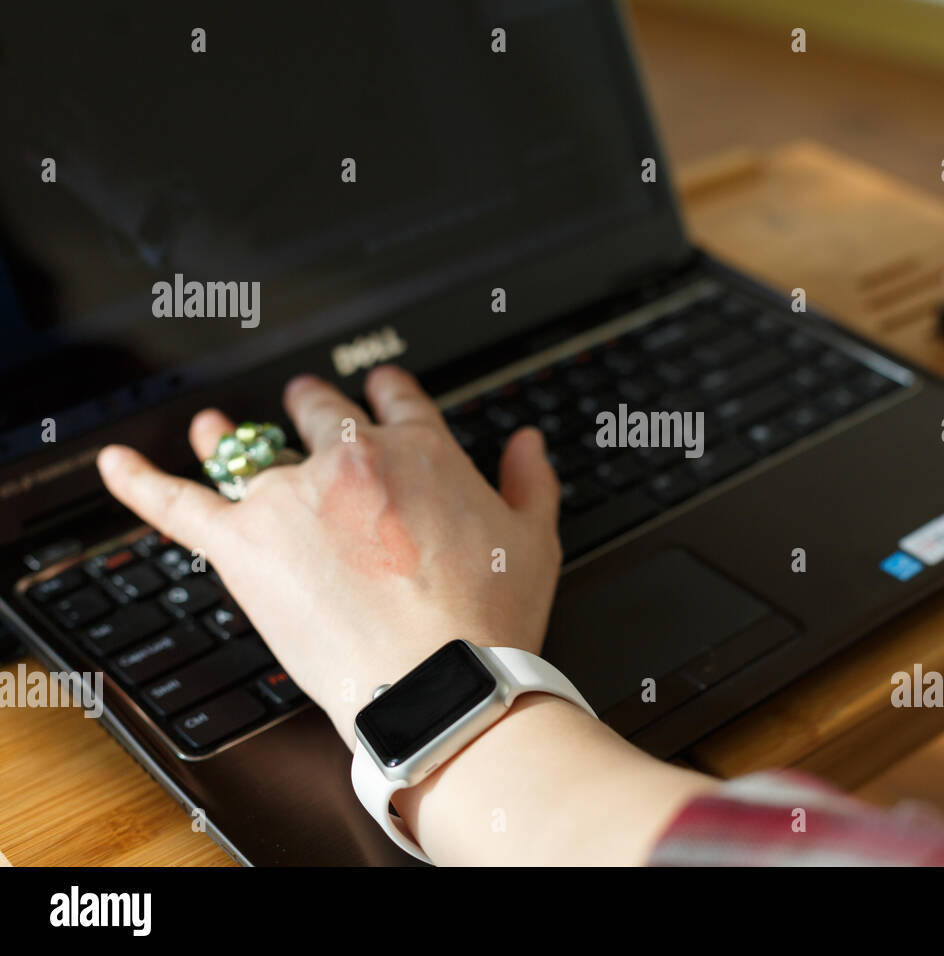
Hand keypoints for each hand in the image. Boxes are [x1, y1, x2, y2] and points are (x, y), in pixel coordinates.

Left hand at [96, 365, 562, 745]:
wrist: (439, 680)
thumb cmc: (489, 618)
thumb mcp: (535, 540)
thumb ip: (532, 481)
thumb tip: (527, 442)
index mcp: (421, 452)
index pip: (395, 400)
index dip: (385, 391)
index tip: (379, 390)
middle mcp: (353, 460)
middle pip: (321, 413)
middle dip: (313, 406)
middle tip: (305, 408)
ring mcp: (293, 497)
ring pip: (250, 449)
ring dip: (231, 435)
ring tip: (216, 429)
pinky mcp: (245, 544)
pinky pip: (179, 504)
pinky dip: (141, 481)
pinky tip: (115, 463)